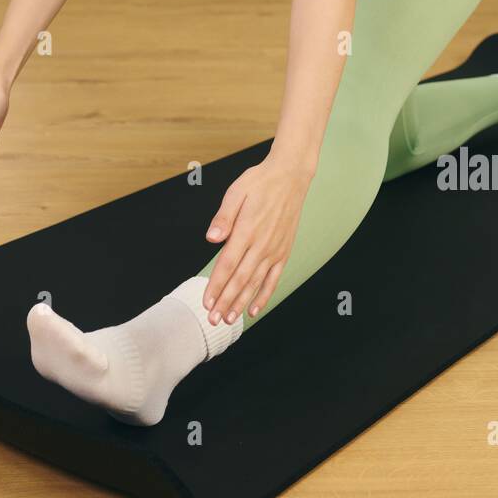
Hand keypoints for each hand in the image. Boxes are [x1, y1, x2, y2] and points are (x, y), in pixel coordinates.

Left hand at [202, 152, 312, 326]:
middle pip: (240, 280)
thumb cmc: (260, 182)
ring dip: (241, 303)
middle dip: (225, 302)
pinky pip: (273, 279)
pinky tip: (254, 309)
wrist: (291, 176)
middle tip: (213, 320)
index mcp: (247, 230)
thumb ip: (224, 217)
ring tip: (229, 320)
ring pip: (256, 283)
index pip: (227, 264)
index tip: (206, 302)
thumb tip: (211, 238)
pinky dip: (264, 296)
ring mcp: (275, 250)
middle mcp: (262, 244)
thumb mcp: (236, 192)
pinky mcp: (284, 252)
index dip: (216, 286)